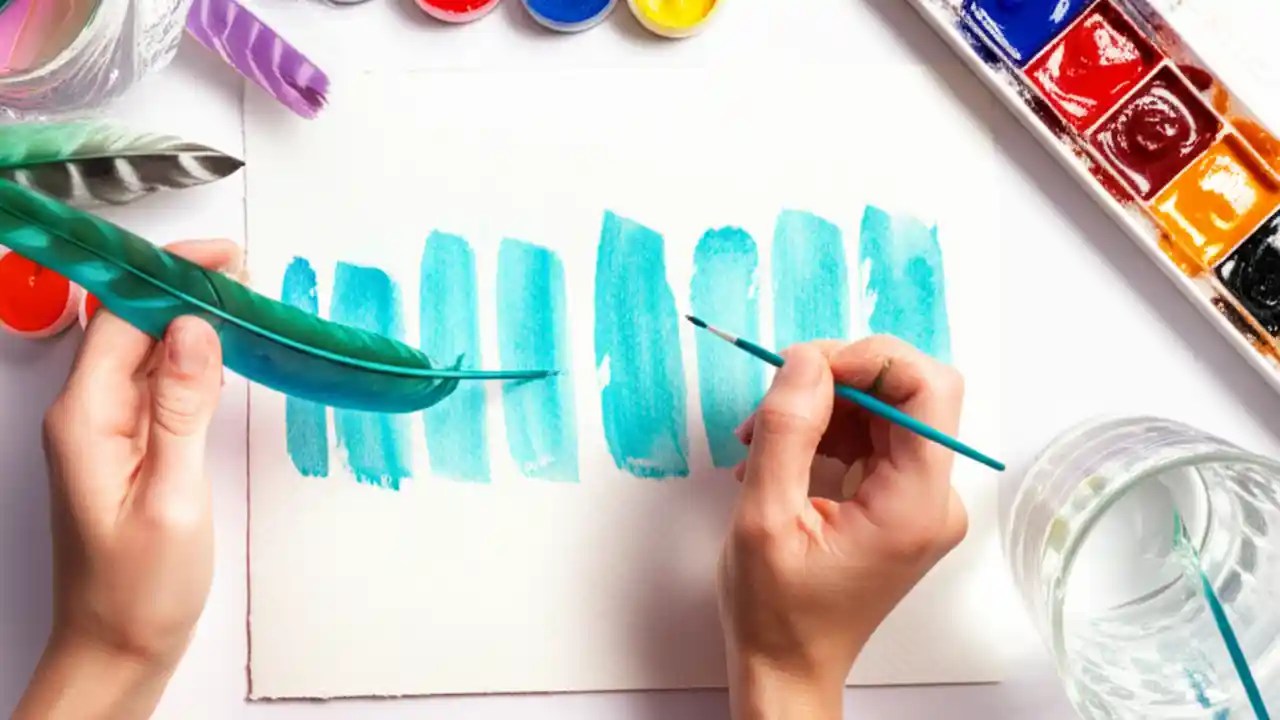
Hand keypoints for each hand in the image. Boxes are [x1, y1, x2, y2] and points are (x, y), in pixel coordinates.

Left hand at [15, 239, 236, 719]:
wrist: (119, 648)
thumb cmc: (139, 589)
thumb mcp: (171, 497)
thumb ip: (181, 409)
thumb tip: (194, 330)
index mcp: (85, 420)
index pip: (120, 321)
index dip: (170, 278)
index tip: (224, 260)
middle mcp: (85, 415)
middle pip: (127, 326)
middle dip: (182, 288)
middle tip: (243, 275)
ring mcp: (104, 429)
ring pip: (142, 350)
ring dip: (188, 319)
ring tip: (242, 301)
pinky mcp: (126, 445)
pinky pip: (152, 382)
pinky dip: (188, 357)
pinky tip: (220, 352)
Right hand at [718, 337, 968, 719]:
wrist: (787, 666)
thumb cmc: (776, 612)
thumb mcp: (763, 518)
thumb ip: (787, 431)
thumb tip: (806, 359)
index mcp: (915, 507)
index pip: (929, 390)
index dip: (871, 359)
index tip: (806, 367)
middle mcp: (932, 499)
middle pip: (905, 393)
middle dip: (834, 380)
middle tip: (773, 401)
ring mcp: (918, 501)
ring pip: (881, 409)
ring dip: (818, 406)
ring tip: (758, 441)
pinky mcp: (897, 502)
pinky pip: (869, 438)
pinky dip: (822, 432)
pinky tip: (777, 457)